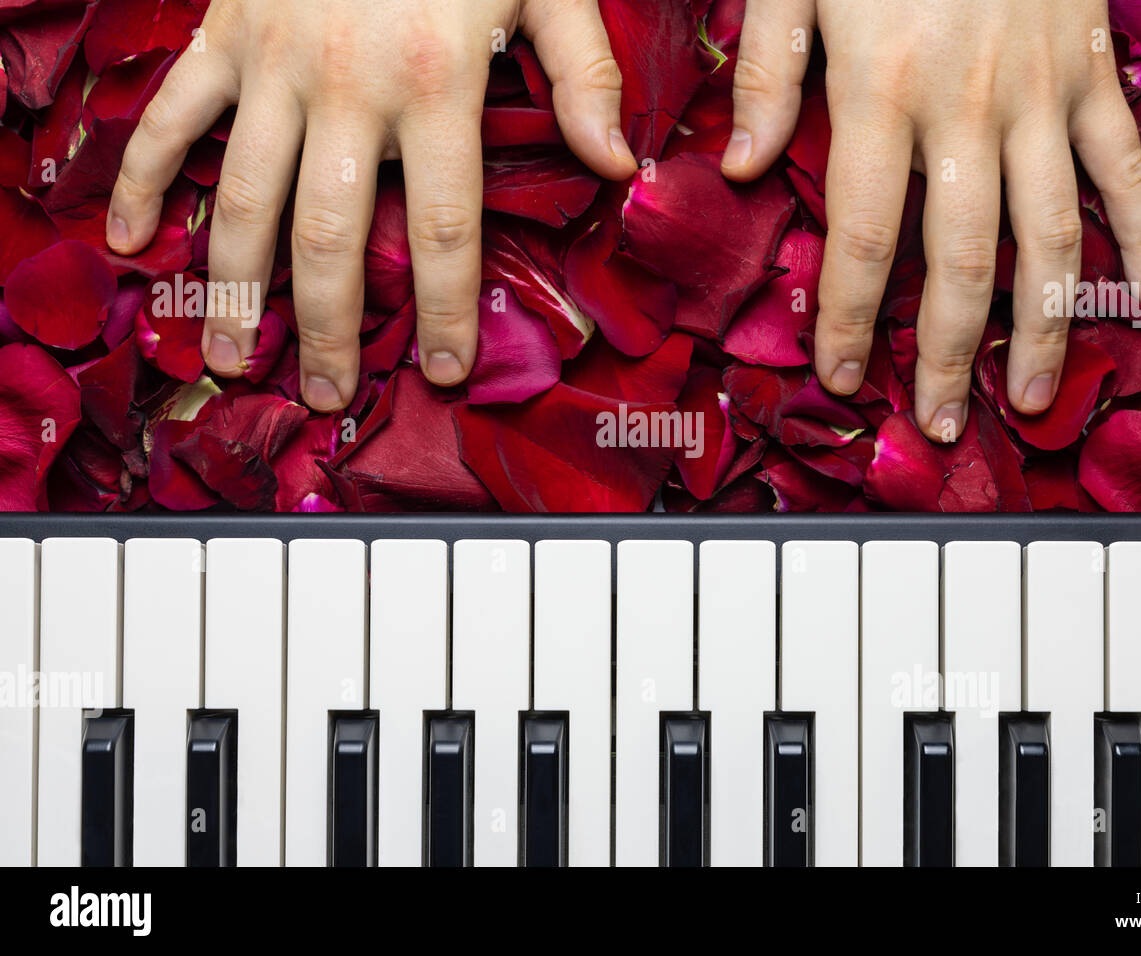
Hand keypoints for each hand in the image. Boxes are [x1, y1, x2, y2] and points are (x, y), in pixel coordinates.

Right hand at [107, 0, 635, 410]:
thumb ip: (582, 76)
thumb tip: (616, 169)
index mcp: (436, 82)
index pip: (444, 224)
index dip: (446, 309)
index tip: (441, 373)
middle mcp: (348, 86)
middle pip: (329, 236)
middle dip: (329, 328)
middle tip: (324, 395)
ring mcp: (274, 63)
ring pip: (245, 197)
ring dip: (235, 289)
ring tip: (231, 360)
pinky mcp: (224, 35)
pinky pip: (170, 117)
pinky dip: (143, 179)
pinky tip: (130, 244)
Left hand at [722, 0, 1140, 440]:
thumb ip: (771, 72)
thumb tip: (748, 168)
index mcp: (882, 92)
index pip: (866, 238)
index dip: (855, 319)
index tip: (846, 379)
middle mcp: (966, 110)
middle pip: (964, 259)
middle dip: (952, 352)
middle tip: (945, 423)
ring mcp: (1040, 96)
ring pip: (1051, 233)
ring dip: (1044, 324)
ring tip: (1031, 397)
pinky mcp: (1091, 74)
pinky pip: (1124, 170)